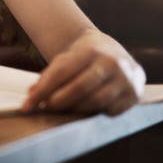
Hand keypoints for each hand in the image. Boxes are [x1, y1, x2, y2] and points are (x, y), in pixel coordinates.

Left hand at [21, 29, 145, 115]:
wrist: (112, 50)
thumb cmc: (82, 57)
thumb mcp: (66, 58)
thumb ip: (50, 75)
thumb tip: (32, 96)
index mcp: (91, 49)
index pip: (62, 72)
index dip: (43, 90)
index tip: (27, 104)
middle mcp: (111, 62)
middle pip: (79, 88)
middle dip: (58, 102)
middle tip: (44, 109)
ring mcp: (126, 78)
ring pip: (96, 101)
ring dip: (75, 109)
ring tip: (61, 111)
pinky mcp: (134, 94)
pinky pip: (112, 110)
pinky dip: (95, 113)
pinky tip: (84, 111)